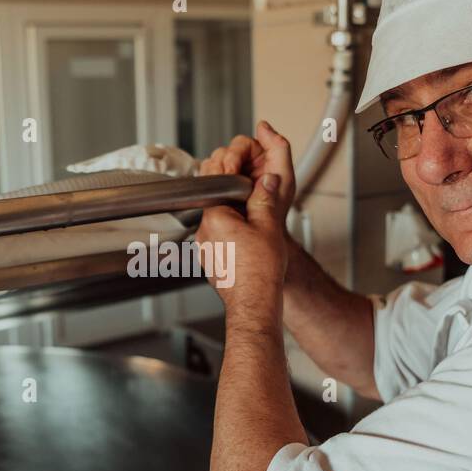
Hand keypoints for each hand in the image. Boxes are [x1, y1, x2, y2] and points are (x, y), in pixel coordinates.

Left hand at [195, 121, 295, 321]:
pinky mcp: (209, 262)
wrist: (254, 305)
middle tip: (252, 199)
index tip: (236, 165)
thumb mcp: (268, 226)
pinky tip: (247, 244)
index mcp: (213, 218)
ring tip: (253, 227)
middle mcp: (203, 232)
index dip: (228, 170)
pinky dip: (230, 235)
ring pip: (216, 221)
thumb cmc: (259, 274)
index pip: (214, 182)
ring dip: (232, 217)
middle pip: (215, 201)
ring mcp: (203, 249)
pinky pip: (217, 239)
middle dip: (233, 196)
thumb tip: (265, 180)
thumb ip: (264, 198)